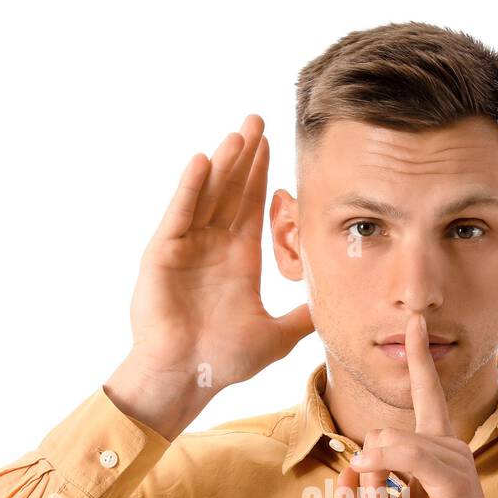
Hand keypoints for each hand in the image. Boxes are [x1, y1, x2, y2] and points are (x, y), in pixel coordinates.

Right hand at [116, 115, 314, 406]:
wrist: (186, 378)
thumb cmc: (223, 361)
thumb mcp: (277, 336)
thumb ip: (304, 317)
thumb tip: (335, 306)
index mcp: (238, 258)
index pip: (252, 205)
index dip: (261, 174)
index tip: (273, 143)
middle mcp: (211, 246)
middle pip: (230, 190)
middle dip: (244, 156)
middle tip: (258, 119)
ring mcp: (186, 247)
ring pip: (206, 195)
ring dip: (221, 163)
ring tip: (239, 133)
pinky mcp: (163, 254)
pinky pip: (179, 214)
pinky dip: (189, 188)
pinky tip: (202, 161)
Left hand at [337, 313, 497, 497]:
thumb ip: (366, 492)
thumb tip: (346, 472)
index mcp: (438, 452)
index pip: (428, 394)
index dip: (419, 359)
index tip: (415, 324)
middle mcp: (450, 447)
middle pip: (381, 436)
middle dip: (364, 477)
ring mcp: (455, 461)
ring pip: (387, 446)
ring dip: (371, 488)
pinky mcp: (454, 480)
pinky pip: (407, 458)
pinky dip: (383, 473)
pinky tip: (378, 494)